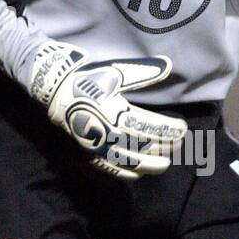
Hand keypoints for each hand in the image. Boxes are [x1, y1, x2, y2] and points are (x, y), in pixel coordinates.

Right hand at [29, 41, 187, 179]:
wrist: (56, 91)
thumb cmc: (89, 79)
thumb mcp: (116, 72)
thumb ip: (144, 72)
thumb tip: (169, 64)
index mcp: (116, 111)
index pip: (151, 127)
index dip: (170, 130)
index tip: (182, 129)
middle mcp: (108, 132)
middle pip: (144, 146)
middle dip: (165, 146)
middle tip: (179, 144)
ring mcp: (98, 146)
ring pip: (130, 163)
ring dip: (151, 165)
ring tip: (165, 163)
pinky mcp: (89, 152)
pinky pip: (110, 169)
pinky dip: (127, 173)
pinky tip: (139, 173)